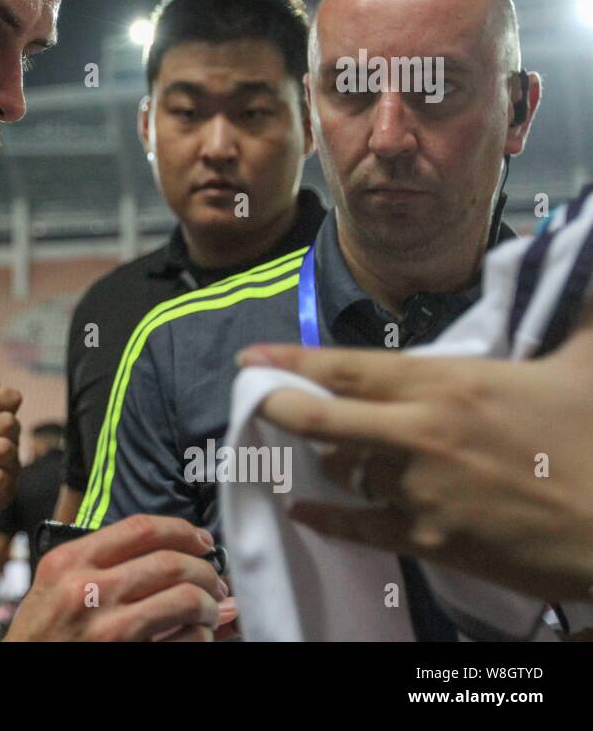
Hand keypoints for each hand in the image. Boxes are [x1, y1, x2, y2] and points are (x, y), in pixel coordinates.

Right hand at [4, 514, 228, 640]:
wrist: (18, 675)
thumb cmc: (40, 637)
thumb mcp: (57, 588)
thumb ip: (107, 566)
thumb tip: (176, 556)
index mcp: (68, 561)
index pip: (140, 528)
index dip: (181, 530)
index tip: (199, 540)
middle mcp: (85, 588)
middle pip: (170, 561)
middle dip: (204, 570)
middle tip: (213, 582)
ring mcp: (106, 627)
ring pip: (184, 597)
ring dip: (208, 604)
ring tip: (207, 611)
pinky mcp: (124, 655)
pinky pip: (183, 639)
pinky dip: (200, 636)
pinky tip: (194, 637)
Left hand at [240, 314, 592, 602]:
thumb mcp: (581, 367)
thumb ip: (569, 317)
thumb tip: (577, 271)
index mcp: (447, 384)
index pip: (349, 367)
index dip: (292, 360)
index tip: (252, 357)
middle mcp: (419, 434)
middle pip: (320, 419)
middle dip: (278, 405)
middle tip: (255, 397)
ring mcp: (418, 491)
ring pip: (344, 472)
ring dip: (330, 461)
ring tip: (326, 451)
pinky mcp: (428, 541)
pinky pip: (358, 527)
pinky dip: (326, 518)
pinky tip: (305, 511)